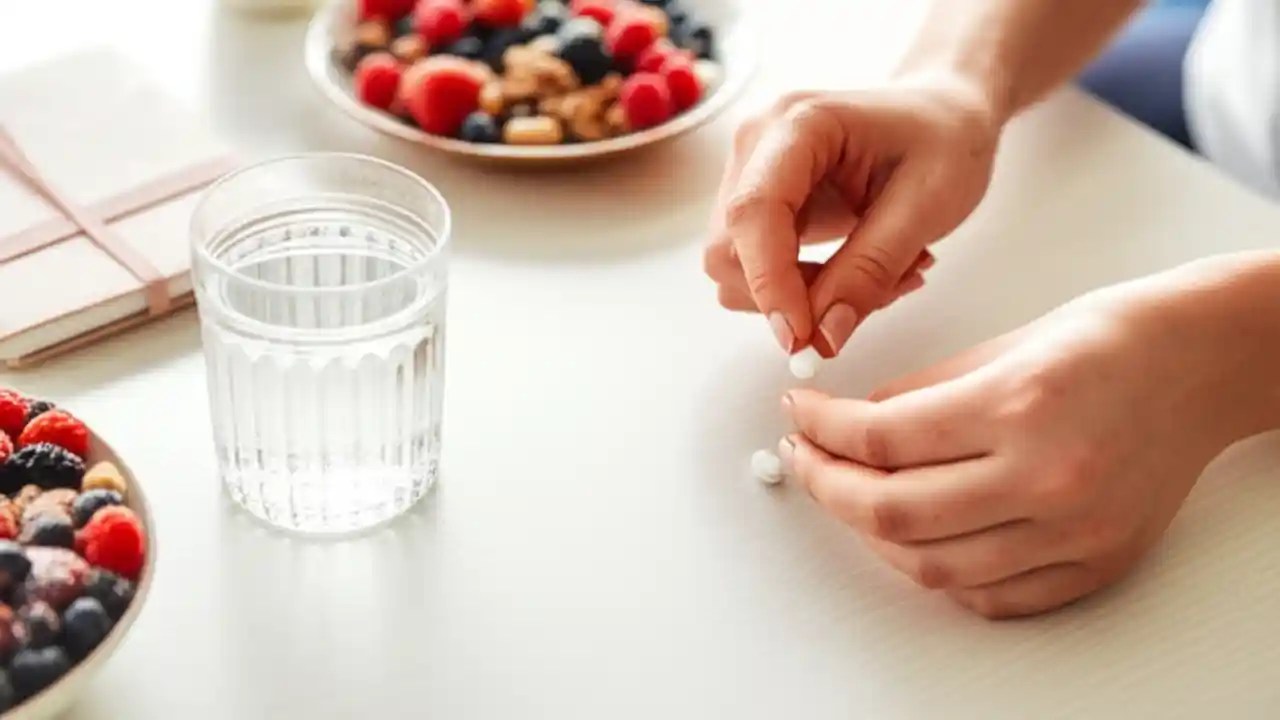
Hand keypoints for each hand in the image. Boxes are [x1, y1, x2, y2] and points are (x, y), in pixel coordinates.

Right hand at [705, 80, 999, 355]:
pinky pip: (758, 267)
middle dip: (787, 296)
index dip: (770, 282)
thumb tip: (824, 336)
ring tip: (879, 277)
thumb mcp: (928, 205)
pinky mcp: (759, 203)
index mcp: (798, 122)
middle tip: (868, 299)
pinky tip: (857, 269)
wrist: (943, 113)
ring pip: (737, 267)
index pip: (755, 211)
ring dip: (799, 296)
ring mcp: (750, 173)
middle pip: (729, 249)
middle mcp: (757, 142)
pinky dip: (802, 288)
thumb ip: (871, 270)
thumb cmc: (944, 139)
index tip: (802, 337)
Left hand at [777, 280, 1262, 617]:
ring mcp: (1073, 531)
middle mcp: (1046, 477)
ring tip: (850, 497)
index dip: (821, 431)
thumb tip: (849, 427)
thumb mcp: (1000, 344)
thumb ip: (917, 394)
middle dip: (826, 487)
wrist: (1200, 366)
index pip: (879, 439)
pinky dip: (938, 572)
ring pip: (931, 565)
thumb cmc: (1108, 340)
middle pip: (891, 512)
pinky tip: (915, 538)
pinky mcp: (1093, 564)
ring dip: (870, 535)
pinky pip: (989, 596)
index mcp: (1018, 405)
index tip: (800, 417)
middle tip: (806, 460)